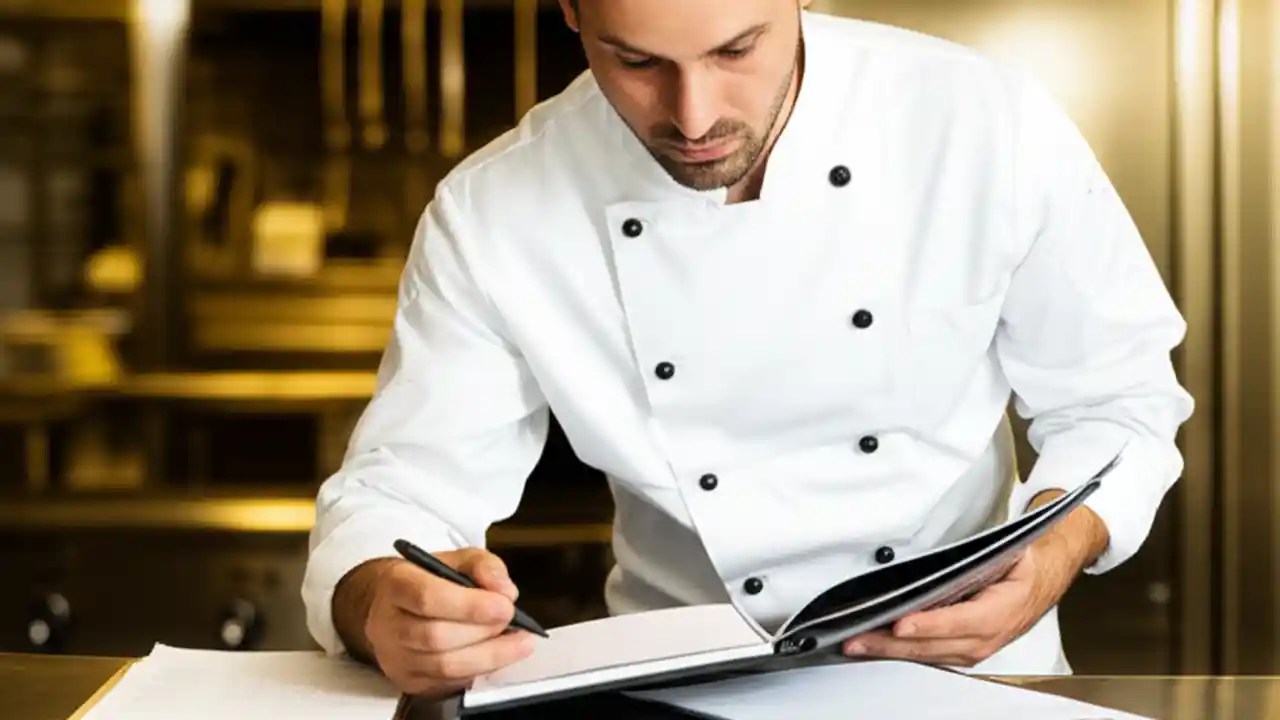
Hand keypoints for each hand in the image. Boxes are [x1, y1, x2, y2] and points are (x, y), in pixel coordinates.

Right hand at [337, 549, 536, 696]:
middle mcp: (387, 624)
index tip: (505, 606)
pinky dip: (478, 671)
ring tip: (518, 643)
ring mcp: (395, 657)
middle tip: (513, 622)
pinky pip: (447, 683)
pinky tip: (496, 656)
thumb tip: (505, 591)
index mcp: (396, 584)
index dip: (470, 606)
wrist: (394, 606)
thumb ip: (484, 566)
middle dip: (483, 631)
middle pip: (435, 636)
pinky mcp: (408, 681)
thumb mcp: (458, 559)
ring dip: (488, 656)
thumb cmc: (430, 580)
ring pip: (443, 666)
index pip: (427, 597)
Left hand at [842, 498, 1108, 667]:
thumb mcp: (1009, 553)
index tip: (900, 624)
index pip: (958, 621)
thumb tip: (946, 554)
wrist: (1042, 583)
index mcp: (999, 611)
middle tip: (857, 639)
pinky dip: (902, 652)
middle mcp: (985, 638)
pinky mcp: (963, 653)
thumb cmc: (1021, 565)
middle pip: (933, 645)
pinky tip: (876, 647)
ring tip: (857, 644)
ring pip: (926, 654)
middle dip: (892, 643)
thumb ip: (980, 557)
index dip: (928, 624)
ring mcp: (974, 650)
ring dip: (890, 651)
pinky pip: (930, 656)